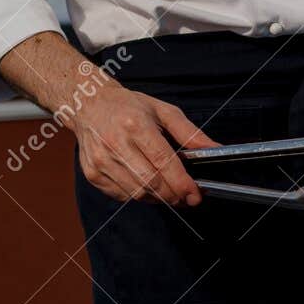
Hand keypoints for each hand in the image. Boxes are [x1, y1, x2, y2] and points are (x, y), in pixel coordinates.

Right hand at [73, 86, 220, 205]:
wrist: (88, 105)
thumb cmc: (129, 107)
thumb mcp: (164, 111)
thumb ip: (190, 134)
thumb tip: (215, 150)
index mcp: (136, 124)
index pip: (163, 162)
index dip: (181, 183)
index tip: (195, 194)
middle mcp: (115, 143)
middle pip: (150, 183)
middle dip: (173, 195)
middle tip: (186, 196)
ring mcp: (101, 161)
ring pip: (137, 193)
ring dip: (158, 198)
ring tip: (169, 191)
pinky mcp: (92, 174)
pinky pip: (122, 195)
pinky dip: (140, 195)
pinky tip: (147, 185)